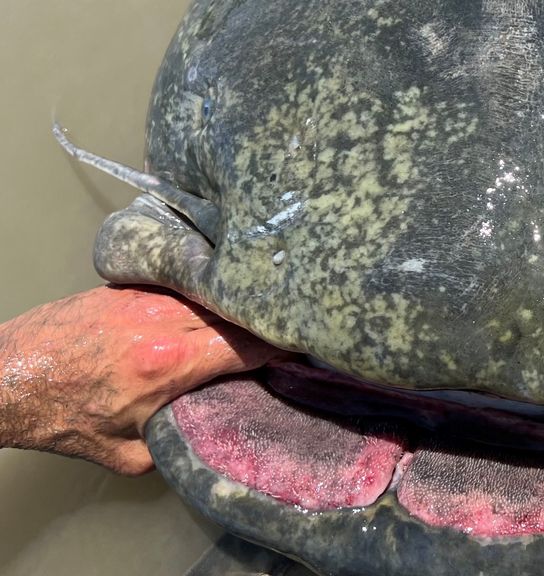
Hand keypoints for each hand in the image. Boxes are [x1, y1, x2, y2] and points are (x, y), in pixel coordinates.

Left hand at [0, 285, 290, 474]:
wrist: (6, 378)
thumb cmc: (63, 418)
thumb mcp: (128, 454)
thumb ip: (177, 440)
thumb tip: (209, 431)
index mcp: (167, 365)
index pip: (246, 346)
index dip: (278, 348)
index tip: (297, 351)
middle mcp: (161, 323)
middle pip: (235, 313)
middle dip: (264, 323)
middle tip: (286, 331)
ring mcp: (144, 298)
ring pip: (210, 294)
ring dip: (235, 306)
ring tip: (254, 315)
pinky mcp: (128, 287)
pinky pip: (182, 286)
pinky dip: (204, 296)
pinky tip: (214, 303)